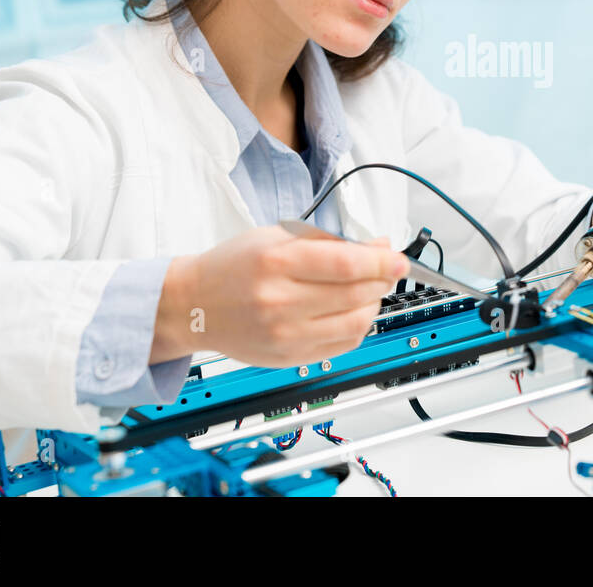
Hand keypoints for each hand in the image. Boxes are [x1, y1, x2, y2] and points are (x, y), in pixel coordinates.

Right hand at [151, 225, 408, 366]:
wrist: (193, 305)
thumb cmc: (233, 266)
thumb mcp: (276, 236)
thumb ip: (329, 240)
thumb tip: (377, 246)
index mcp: (275, 261)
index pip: (346, 264)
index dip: (382, 262)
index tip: (399, 258)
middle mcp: (279, 300)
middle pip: (355, 294)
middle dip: (382, 280)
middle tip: (388, 270)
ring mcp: (284, 334)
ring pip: (354, 323)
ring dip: (374, 305)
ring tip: (371, 290)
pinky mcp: (288, 357)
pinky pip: (341, 345)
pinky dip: (358, 327)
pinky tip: (353, 311)